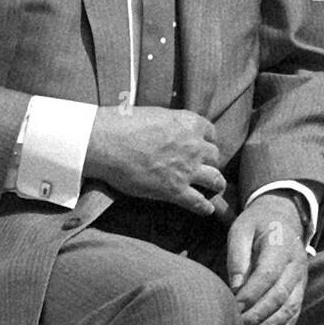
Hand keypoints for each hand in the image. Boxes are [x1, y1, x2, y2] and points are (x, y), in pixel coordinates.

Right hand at [85, 106, 224, 216]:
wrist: (107, 143)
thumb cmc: (123, 124)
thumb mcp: (155, 114)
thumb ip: (171, 123)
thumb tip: (170, 129)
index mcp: (189, 123)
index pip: (210, 133)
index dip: (207, 141)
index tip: (203, 146)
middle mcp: (194, 146)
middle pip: (214, 156)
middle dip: (210, 161)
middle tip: (204, 167)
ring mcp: (187, 170)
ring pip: (215, 179)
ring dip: (216, 183)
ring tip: (215, 188)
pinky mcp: (175, 190)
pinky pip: (199, 203)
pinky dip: (205, 207)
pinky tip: (206, 209)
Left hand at [227, 194, 307, 324]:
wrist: (283, 217)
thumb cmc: (256, 224)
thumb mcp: (241, 228)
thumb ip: (238, 255)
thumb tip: (235, 287)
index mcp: (281, 247)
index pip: (268, 275)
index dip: (251, 294)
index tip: (232, 307)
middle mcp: (296, 266)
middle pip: (280, 296)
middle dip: (257, 316)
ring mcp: (300, 280)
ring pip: (289, 310)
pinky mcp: (299, 291)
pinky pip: (292, 316)